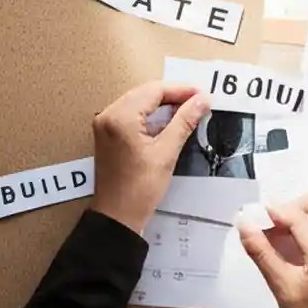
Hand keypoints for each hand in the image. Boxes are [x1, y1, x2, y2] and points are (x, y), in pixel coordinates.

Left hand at [90, 81, 209, 234]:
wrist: (117, 216)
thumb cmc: (140, 189)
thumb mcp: (166, 153)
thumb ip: (184, 122)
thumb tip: (202, 100)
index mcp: (120, 117)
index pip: (154, 91)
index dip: (180, 90)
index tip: (203, 94)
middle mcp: (108, 115)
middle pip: (145, 93)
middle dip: (172, 96)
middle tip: (199, 101)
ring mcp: (105, 124)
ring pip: (138, 103)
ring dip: (162, 105)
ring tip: (188, 110)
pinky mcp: (107, 135)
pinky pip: (131, 115)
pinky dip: (150, 116)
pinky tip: (169, 122)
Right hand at [238, 192, 307, 307]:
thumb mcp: (281, 287)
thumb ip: (261, 252)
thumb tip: (244, 224)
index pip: (299, 216)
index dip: (275, 211)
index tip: (257, 217)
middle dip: (295, 206)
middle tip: (276, 225)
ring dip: (306, 215)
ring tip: (286, 237)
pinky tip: (300, 246)